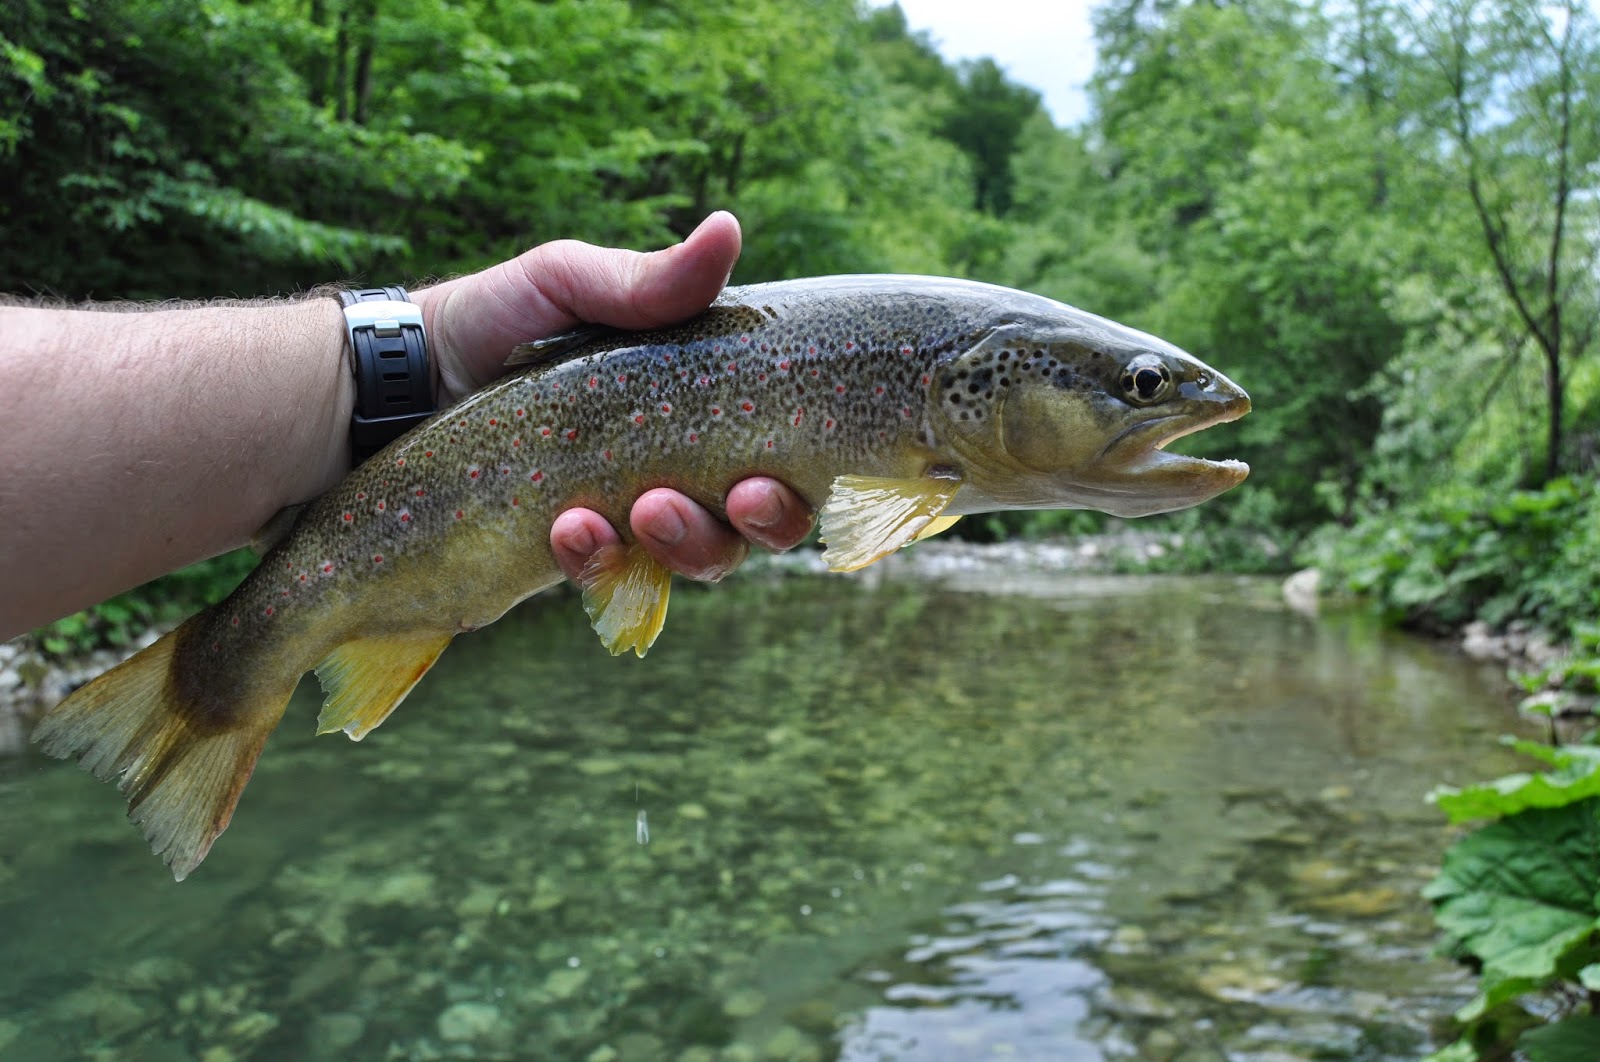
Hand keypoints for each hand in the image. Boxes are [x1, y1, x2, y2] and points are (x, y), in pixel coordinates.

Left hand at [412, 213, 812, 582]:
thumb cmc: (488, 321)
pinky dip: (600, 559)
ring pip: (699, 560)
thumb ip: (646, 279)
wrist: (390, 387)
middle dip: (759, 523)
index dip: (794, 482)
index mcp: (695, 401)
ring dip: (688, 543)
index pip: (778, 453)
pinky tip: (566, 528)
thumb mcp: (565, 283)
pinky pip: (611, 578)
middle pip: (758, 523)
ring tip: (641, 509)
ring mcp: (626, 515)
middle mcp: (676, 463)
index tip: (766, 476)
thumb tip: (728, 230)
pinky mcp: (570, 553)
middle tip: (734, 497)